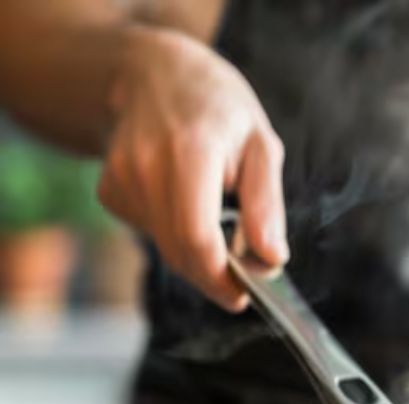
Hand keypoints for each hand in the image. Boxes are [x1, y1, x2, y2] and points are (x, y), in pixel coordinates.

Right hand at [98, 27, 286, 311]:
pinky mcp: (109, 190)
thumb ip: (266, 204)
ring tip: (220, 219)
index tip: (242, 296)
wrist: (154, 74)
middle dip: (213, 276)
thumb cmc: (219, 109)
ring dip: (197, 252)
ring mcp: (121, 179)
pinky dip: (175, 232)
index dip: (220, 277)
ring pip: (164, 246)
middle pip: (178, 250)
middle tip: (242, 280)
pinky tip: (187, 201)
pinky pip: (150, 232)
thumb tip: (272, 258)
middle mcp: (145, 167)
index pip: (196, 236)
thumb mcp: (261, 144)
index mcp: (189, 152)